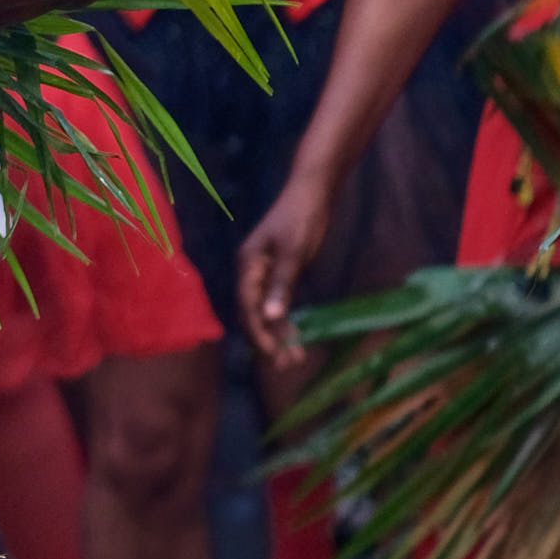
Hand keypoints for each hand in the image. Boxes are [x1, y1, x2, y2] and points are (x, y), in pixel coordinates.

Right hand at [237, 167, 335, 364]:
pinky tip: (296, 335)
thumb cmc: (300, 219)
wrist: (312, 193)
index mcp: (248, 264)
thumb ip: (281, 285)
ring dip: (278, 333)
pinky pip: (277, 302)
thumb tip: (270, 318)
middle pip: (254, 312)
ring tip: (296, 357)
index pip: (247, 306)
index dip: (258, 332)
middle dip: (268, 339)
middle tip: (287, 364)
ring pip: (266, 310)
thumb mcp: (292, 253)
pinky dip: (285, 320)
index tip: (273, 354)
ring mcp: (265, 272)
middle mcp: (252, 271)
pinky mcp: (280, 272)